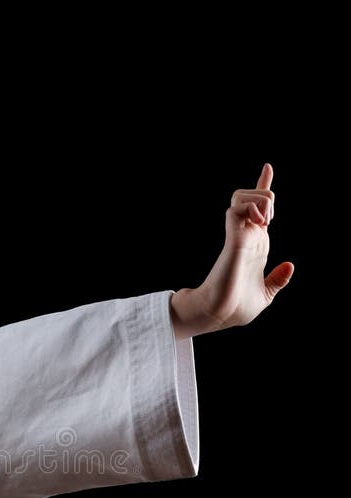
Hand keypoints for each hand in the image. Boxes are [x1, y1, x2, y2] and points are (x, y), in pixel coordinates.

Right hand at [171, 163, 294, 338]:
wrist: (221, 314)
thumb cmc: (237, 308)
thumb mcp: (266, 294)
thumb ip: (277, 280)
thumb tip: (290, 265)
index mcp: (255, 244)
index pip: (258, 208)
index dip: (264, 187)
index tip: (268, 168)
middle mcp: (246, 235)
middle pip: (252, 194)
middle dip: (267, 195)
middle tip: (268, 220)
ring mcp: (238, 236)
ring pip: (241, 196)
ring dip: (259, 199)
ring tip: (263, 221)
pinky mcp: (232, 240)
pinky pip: (236, 210)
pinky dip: (250, 208)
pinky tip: (258, 224)